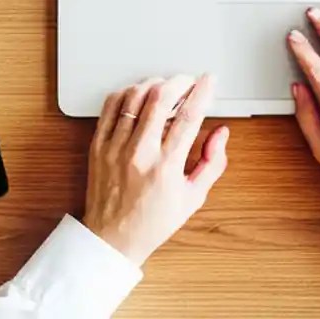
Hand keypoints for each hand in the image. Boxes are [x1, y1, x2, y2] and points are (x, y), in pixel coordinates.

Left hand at [83, 74, 228, 264]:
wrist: (112, 238)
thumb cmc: (152, 221)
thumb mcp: (194, 197)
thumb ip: (212, 163)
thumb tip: (221, 134)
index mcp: (166, 167)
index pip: (189, 117)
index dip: (202, 92)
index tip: (209, 80)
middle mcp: (140, 154)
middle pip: (160, 98)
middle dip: (179, 81)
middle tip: (187, 81)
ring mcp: (116, 147)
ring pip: (134, 97)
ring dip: (154, 84)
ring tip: (164, 87)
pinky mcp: (98, 145)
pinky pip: (111, 106)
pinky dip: (126, 93)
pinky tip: (137, 95)